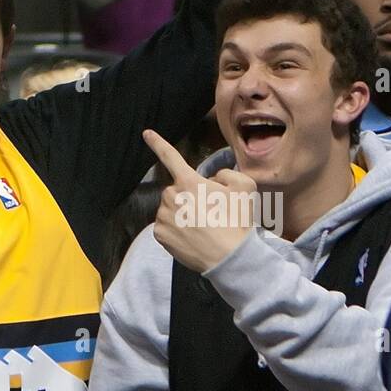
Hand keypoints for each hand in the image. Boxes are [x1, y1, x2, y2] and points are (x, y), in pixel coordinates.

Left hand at [144, 129, 257, 272]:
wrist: (230, 258)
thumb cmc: (237, 221)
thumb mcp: (244, 187)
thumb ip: (226, 173)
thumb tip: (212, 179)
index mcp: (189, 181)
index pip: (170, 157)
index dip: (158, 143)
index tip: (146, 133)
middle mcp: (171, 195)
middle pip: (177, 190)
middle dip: (189, 196)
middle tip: (209, 212)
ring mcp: (163, 216)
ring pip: (170, 208)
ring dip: (182, 213)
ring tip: (203, 227)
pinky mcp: (160, 234)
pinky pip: (166, 226)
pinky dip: (176, 230)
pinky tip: (192, 237)